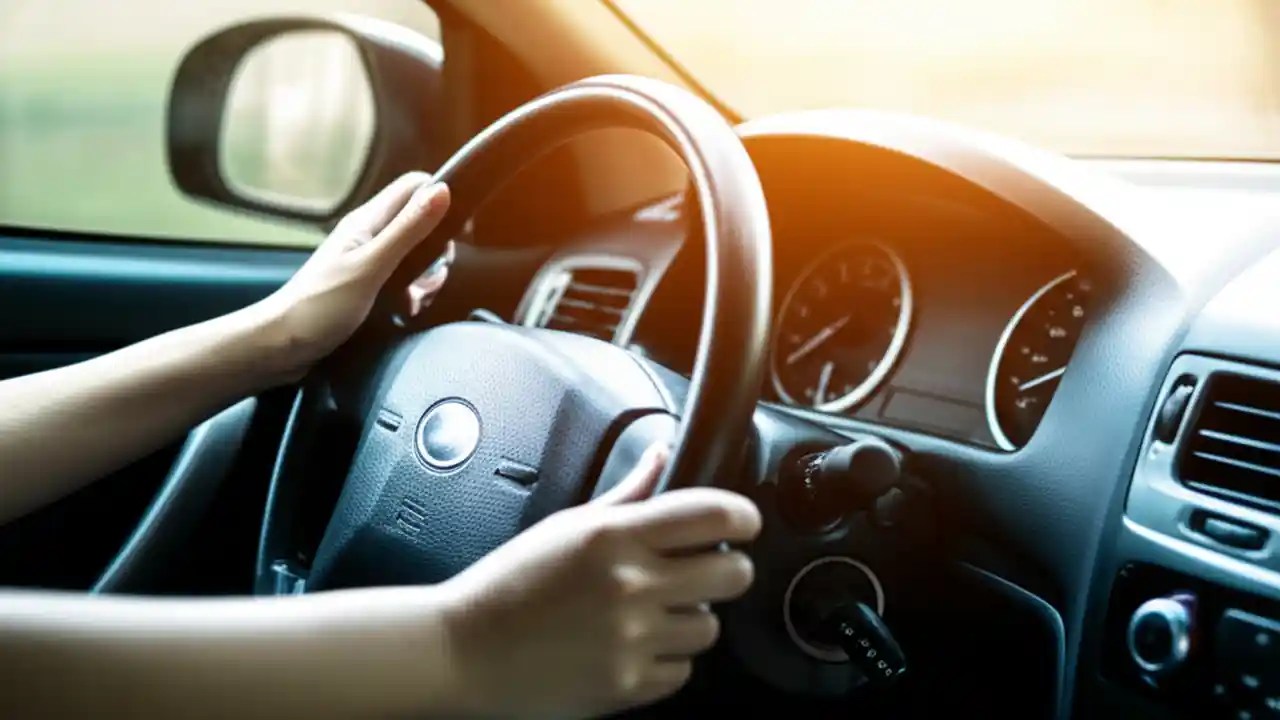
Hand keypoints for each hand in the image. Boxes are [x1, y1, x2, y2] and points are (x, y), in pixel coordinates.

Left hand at [255, 172, 451, 378]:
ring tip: (412, 301)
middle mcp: (369, 237)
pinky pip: (404, 285)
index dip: (440, 200)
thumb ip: (407, 231)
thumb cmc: (317, 307)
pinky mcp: (368, 289)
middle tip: (429, 278)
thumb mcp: (371, 267)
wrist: (281, 346)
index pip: (415, 187)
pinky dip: (412, 298)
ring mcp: (368, 263)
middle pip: (422, 226)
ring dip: (425, 281)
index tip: (456, 232)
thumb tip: (442, 191)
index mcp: (367, 222)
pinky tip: (402, 313)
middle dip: (438, 252)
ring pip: (417, 259)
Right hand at [440, 446, 761, 718]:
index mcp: (614, 536)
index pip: (714, 515)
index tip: (743, 524)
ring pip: (710, 626)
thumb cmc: (510, 585)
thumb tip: (663, 453)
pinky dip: (666, 660)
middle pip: (733, 574)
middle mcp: (629, 585)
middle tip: (702, 570)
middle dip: (725, 569)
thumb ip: (627, 493)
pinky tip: (633, 645)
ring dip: (690, 618)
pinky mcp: (626, 686)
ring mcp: (631, 640)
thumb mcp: (567, 526)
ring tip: (651, 613)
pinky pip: (682, 672)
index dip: (743, 517)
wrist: (463, 652)